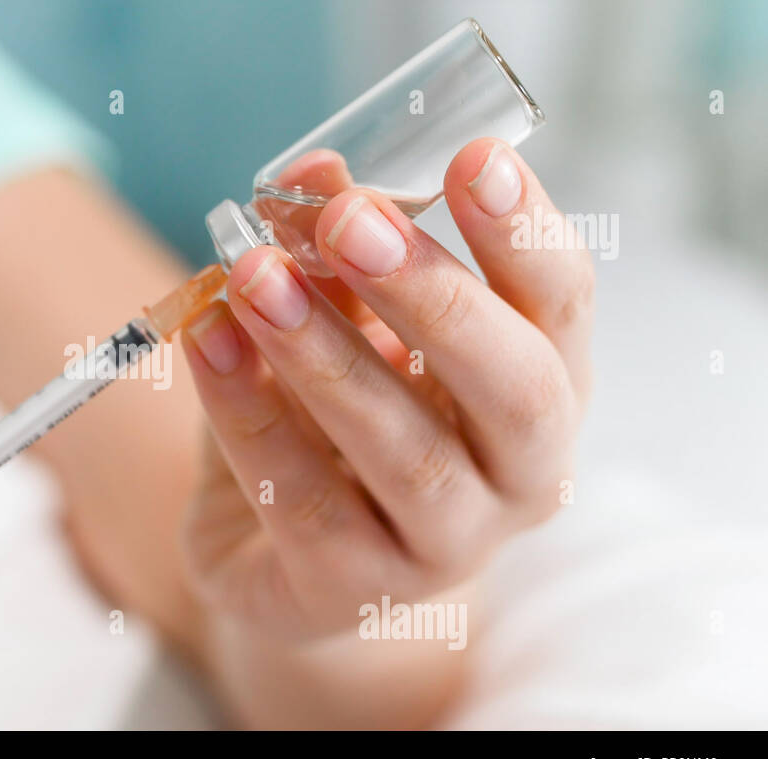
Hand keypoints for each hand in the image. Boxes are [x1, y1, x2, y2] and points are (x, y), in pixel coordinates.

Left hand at [180, 139, 593, 637]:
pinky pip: (302, 498)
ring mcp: (447, 546)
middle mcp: (519, 475)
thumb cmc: (333, 425)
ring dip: (325, 354)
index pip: (562, 308)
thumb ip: (336, 259)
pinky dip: (249, 412)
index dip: (525, 234)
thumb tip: (313, 169)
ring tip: (254, 276)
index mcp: (540, 389)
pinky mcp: (355, 588)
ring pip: (406, 451)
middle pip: (512, 388)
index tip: (474, 158)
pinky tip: (208, 340)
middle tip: (347, 220)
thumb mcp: (343, 330)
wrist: (280, 557)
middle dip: (432, 294)